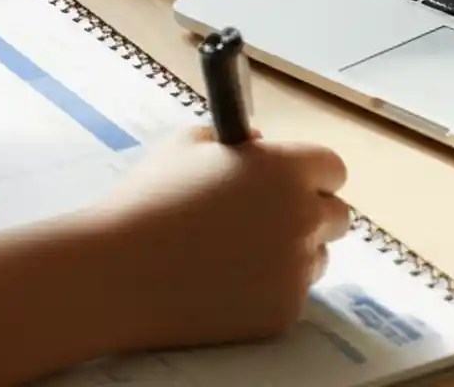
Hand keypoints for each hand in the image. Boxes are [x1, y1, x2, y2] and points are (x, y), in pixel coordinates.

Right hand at [84, 126, 350, 352]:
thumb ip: (237, 141)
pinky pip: (291, 295)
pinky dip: (268, 290)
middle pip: (337, 216)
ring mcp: (296, 269)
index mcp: (286, 169)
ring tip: (238, 255)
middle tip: (269, 220)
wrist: (115, 271)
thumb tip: (264, 146)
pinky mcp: (282, 311)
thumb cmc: (148, 201)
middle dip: (310, 215)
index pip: (333, 168)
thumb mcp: (188, 145)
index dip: (311, 174)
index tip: (293, 182)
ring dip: (293, 254)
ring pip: (317, 258)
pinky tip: (226, 282)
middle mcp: (303, 217)